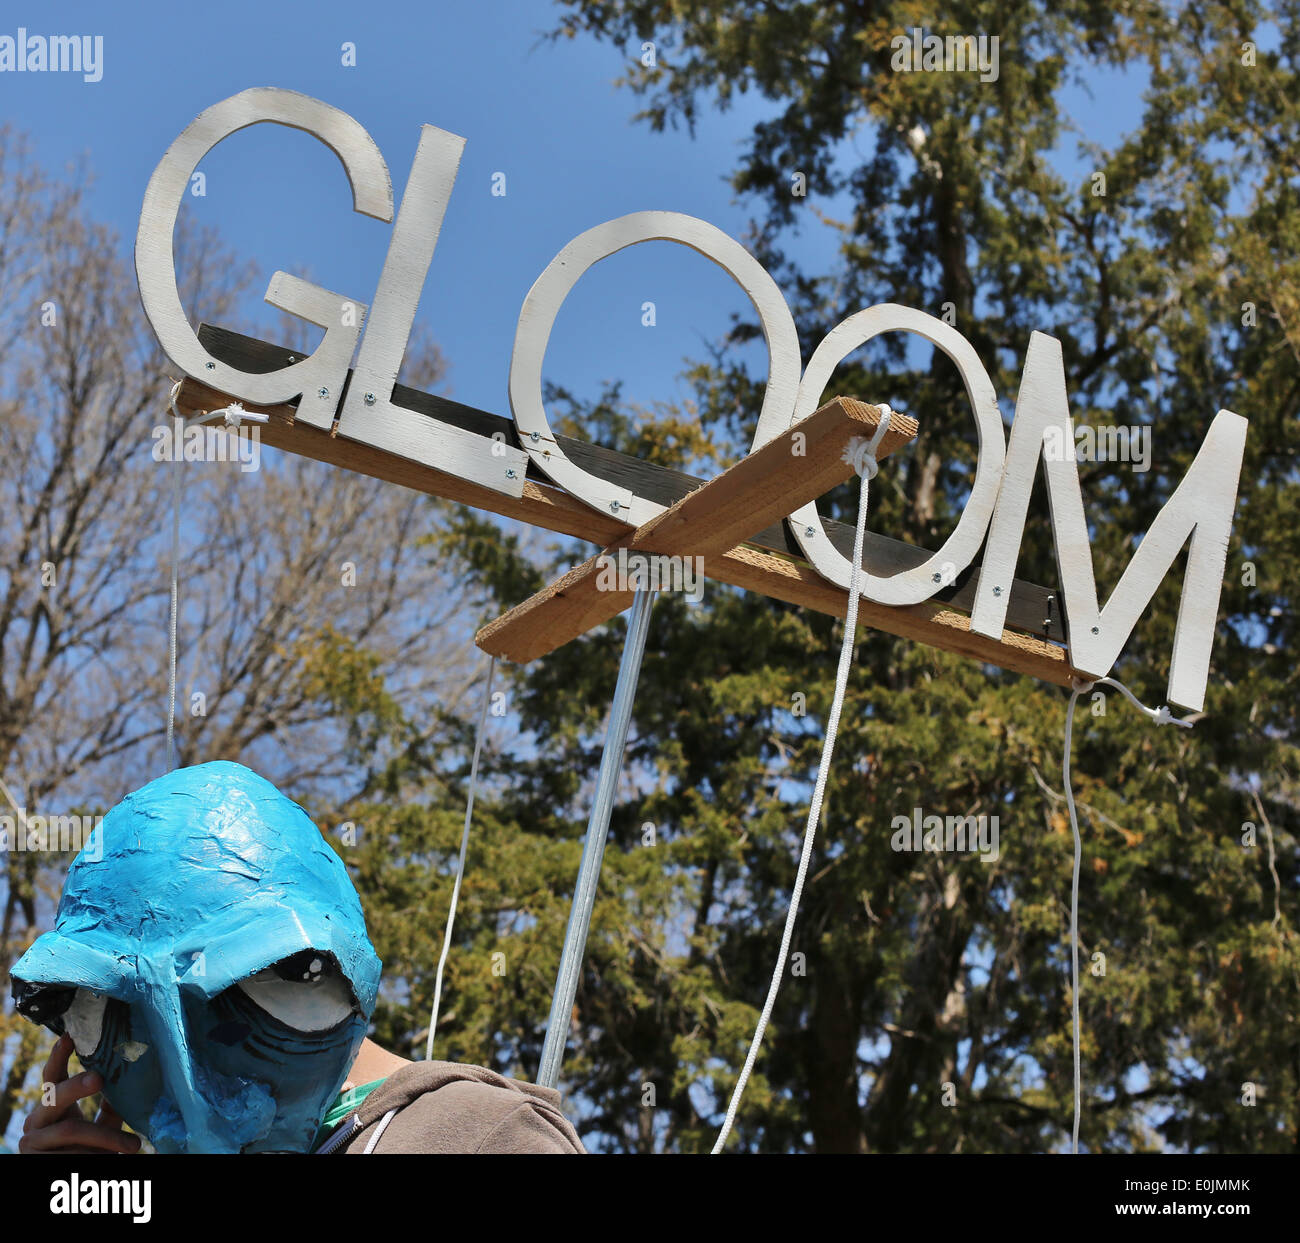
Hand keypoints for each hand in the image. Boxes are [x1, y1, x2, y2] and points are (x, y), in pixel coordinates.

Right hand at [19, 1034, 141, 1153]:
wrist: (69, 1180)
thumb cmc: (87, 1149)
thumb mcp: (99, 1127)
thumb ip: (110, 1108)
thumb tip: (130, 1083)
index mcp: (52, 1106)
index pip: (52, 1077)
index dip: (58, 1056)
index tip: (69, 1035)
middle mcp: (35, 1120)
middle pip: (55, 1097)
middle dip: (76, 1086)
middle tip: (99, 1078)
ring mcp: (31, 1142)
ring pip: (71, 1130)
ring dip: (106, 1138)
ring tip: (134, 1145)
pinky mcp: (34, 1162)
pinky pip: (70, 1155)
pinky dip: (94, 1156)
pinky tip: (111, 1159)